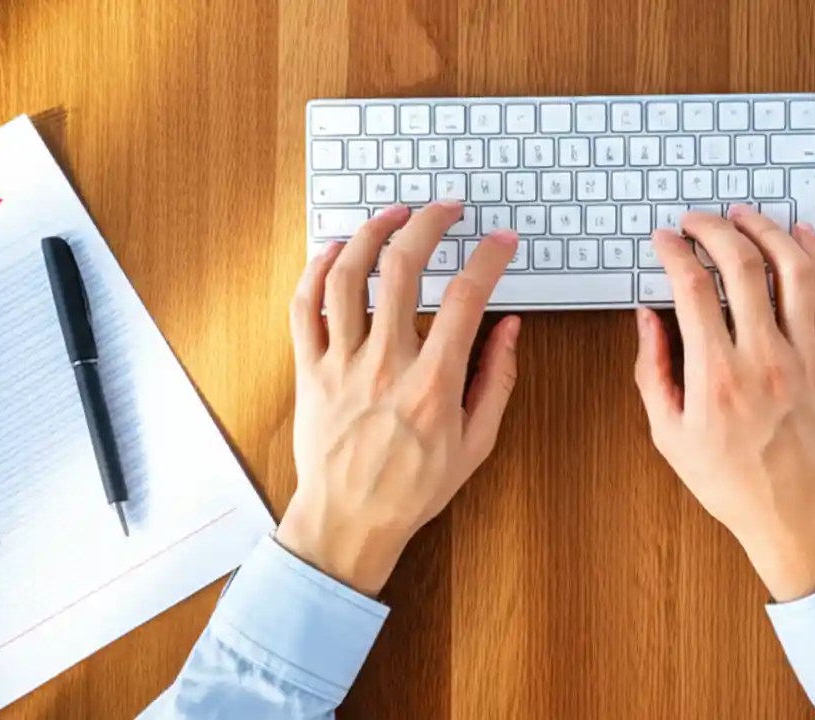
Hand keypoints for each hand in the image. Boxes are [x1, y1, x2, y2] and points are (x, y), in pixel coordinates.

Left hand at [277, 201, 520, 596]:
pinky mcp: (310, 370)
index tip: (501, 241)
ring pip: (348, 277)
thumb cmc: (413, 489)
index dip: (489, 258)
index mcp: (433, 384)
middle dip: (429, 224)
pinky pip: (304, 308)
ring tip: (393, 214)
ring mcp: (342, 364)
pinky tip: (335, 249)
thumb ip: (497, 380)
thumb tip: (510, 329)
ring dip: (372, 233)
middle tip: (446, 209)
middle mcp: (385, 365)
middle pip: (403, 269)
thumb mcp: (477, 443)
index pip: (466, 299)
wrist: (349, 522)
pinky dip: (315, 270)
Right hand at [634, 206, 814, 601]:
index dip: (674, 251)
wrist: (796, 514)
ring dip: (766, 231)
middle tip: (697, 220)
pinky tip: (802, 236)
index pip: (692, 288)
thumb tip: (647, 318)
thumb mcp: (670, 435)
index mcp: (715, 376)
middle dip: (713, 228)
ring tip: (744, 216)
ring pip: (792, 270)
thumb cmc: (731, 482)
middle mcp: (762, 357)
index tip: (664, 240)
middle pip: (741, 265)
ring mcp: (803, 356)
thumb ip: (652, 371)